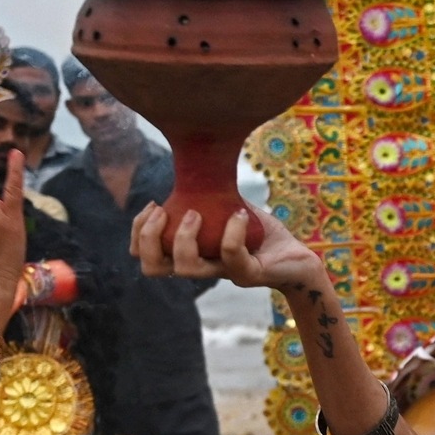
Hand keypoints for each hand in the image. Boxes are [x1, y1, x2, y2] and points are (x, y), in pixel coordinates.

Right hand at [130, 204, 321, 293]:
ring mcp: (223, 274)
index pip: (146, 256)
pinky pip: (231, 255)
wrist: (296, 257)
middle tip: (163, 211)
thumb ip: (210, 193)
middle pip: (152, 268)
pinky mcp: (248, 275)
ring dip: (183, 238)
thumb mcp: (228, 207)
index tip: (153, 205)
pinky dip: (232, 231)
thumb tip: (194, 160)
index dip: (138, 233)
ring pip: (186, 269)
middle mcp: (202, 267)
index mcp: (190, 253)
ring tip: (196, 213)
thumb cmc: (260, 233)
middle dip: (148, 238)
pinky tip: (240, 212)